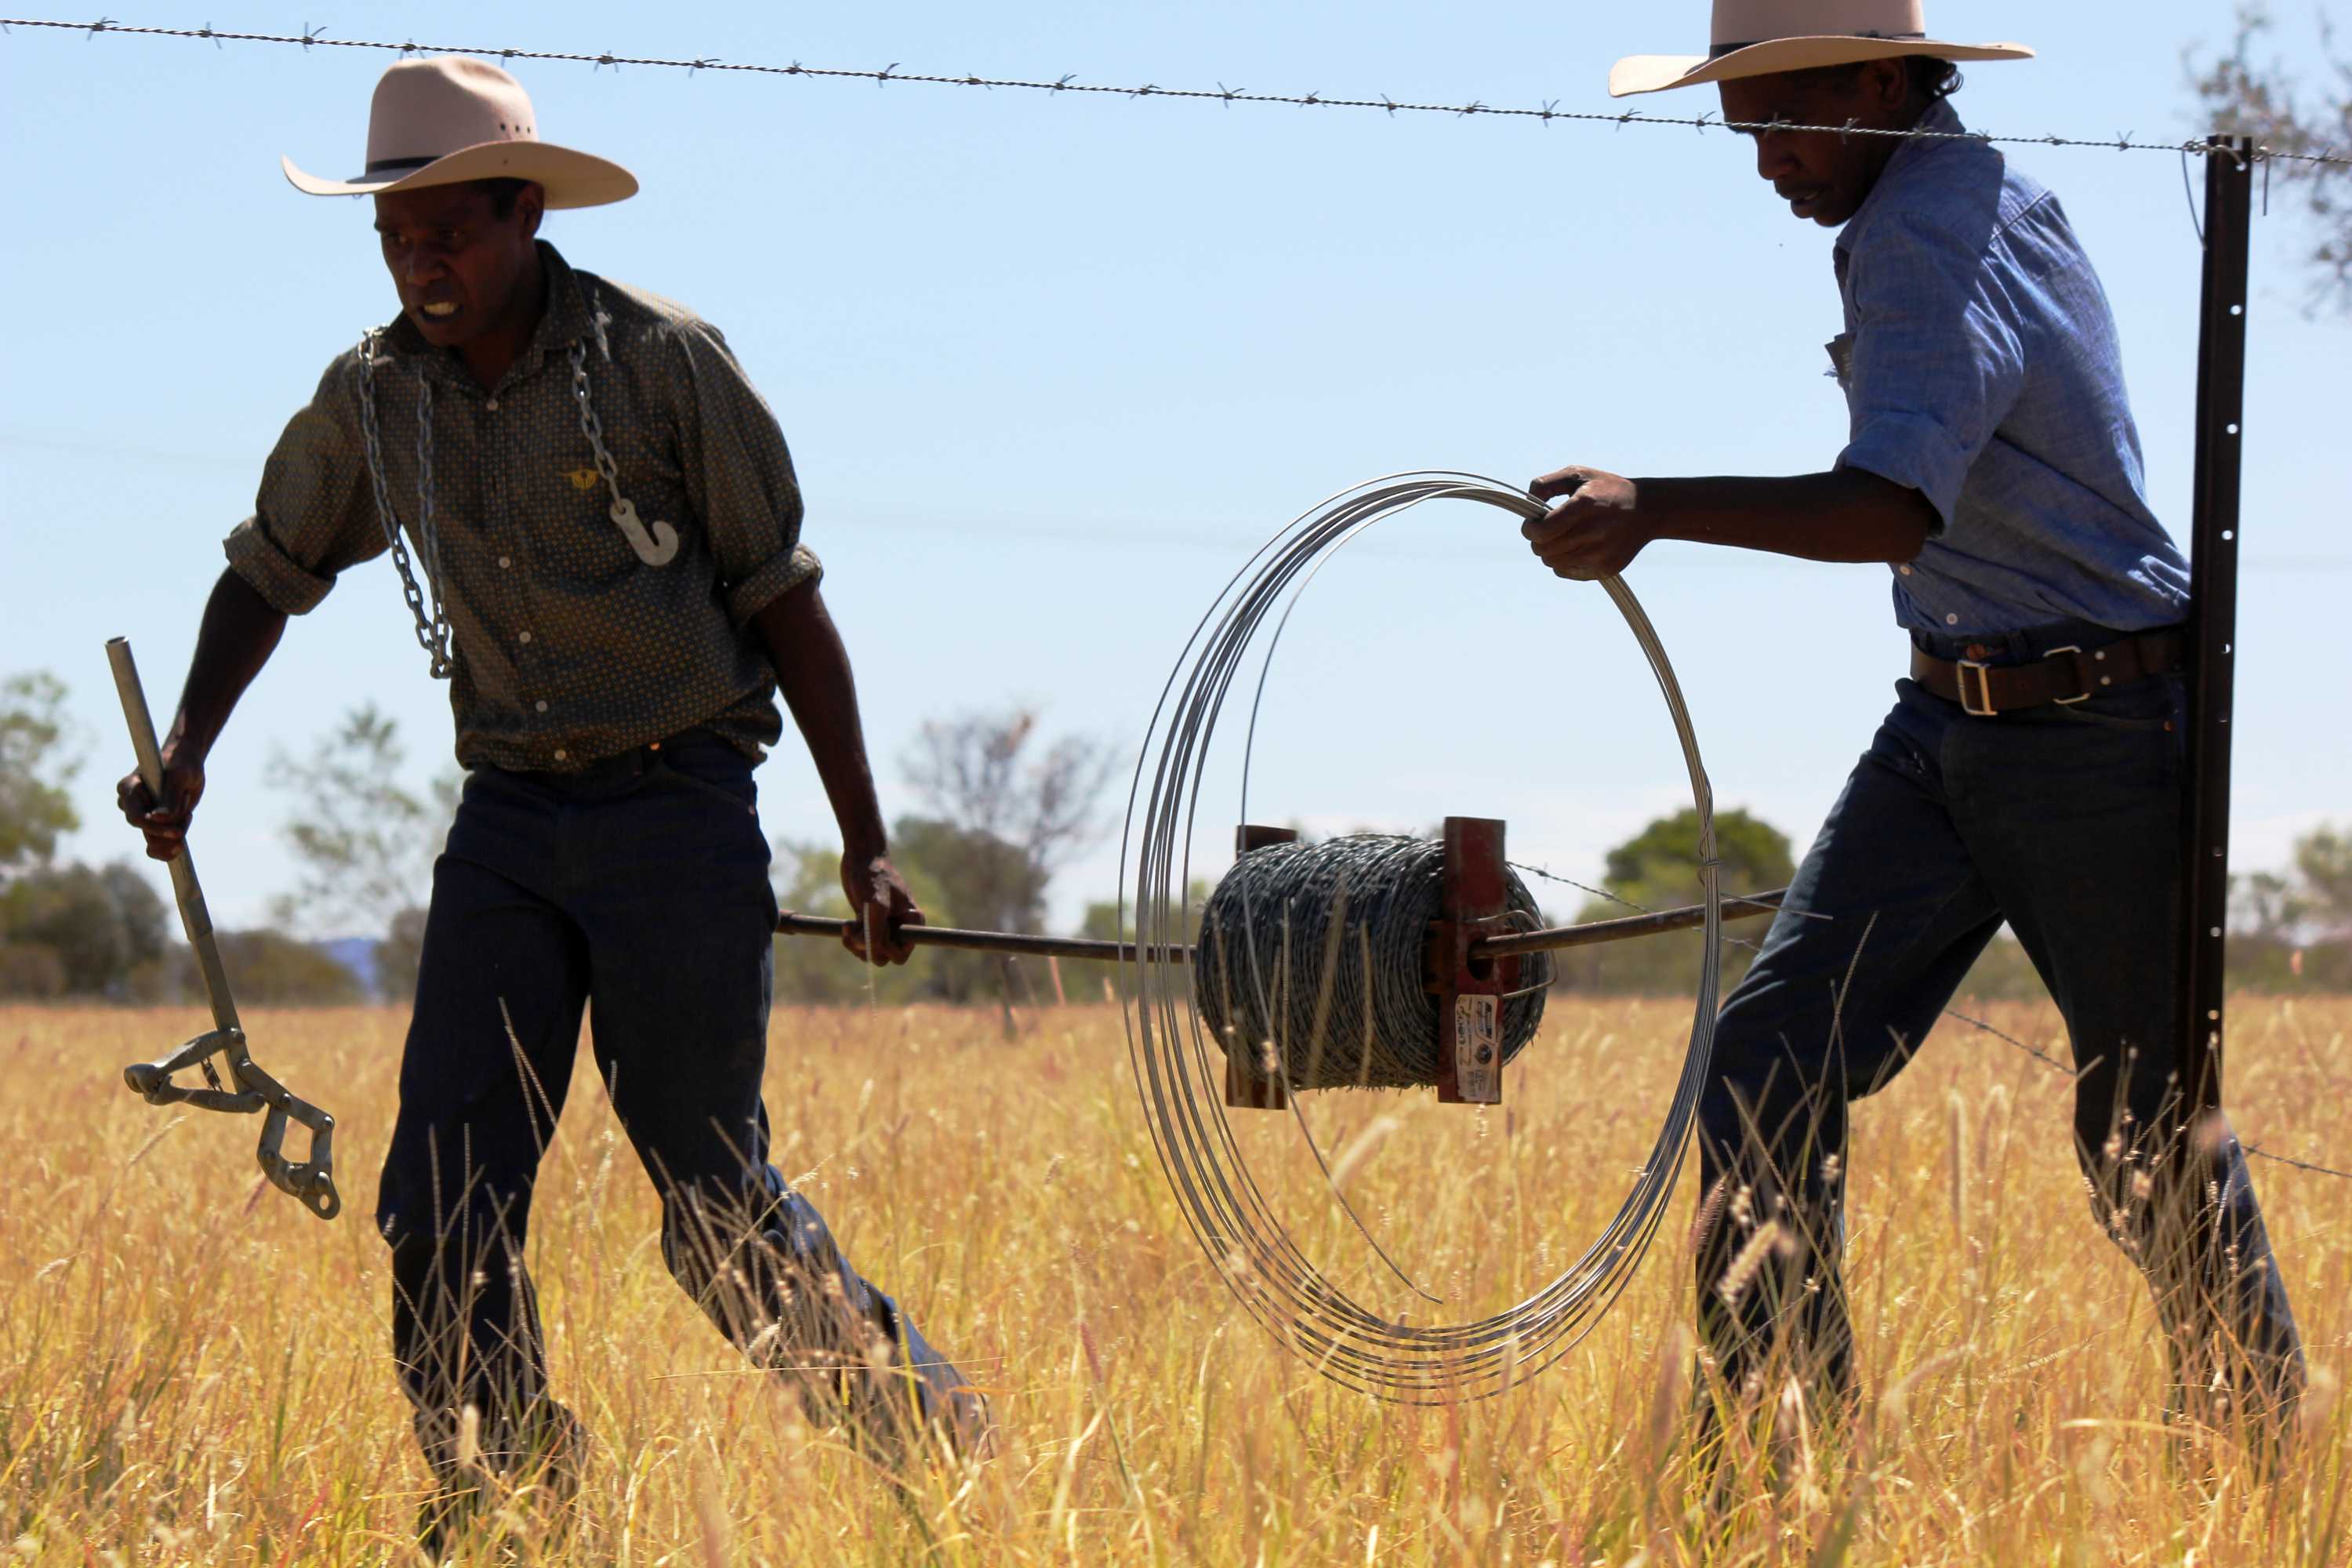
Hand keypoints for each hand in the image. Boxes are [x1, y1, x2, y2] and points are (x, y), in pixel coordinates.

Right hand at [117, 751, 205, 862]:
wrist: (188, 764)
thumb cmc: (181, 763)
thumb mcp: (179, 776)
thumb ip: (169, 797)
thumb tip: (157, 818)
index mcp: (128, 788)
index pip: (137, 817)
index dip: (155, 828)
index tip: (178, 832)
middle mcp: (131, 804)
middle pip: (146, 832)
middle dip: (171, 830)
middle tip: (188, 816)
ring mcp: (143, 815)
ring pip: (155, 841)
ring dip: (177, 833)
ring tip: (188, 814)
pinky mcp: (155, 823)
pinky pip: (158, 846)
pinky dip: (173, 845)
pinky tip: (183, 837)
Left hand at [840, 852, 922, 965]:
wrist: (861, 857)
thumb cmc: (874, 875)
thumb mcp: (876, 903)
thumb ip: (876, 931)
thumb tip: (873, 954)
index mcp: (911, 922)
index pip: (901, 955)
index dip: (886, 950)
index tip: (877, 930)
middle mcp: (899, 927)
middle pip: (884, 957)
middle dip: (868, 948)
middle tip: (858, 929)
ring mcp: (883, 926)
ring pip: (869, 953)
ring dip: (856, 945)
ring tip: (849, 927)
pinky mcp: (868, 924)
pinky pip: (860, 944)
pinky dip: (850, 940)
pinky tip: (846, 925)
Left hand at [1523, 465, 1650, 580]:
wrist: (1647, 510)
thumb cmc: (1606, 489)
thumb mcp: (1578, 474)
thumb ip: (1546, 484)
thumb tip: (1527, 504)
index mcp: (1585, 505)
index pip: (1542, 531)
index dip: (1529, 529)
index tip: (1532, 524)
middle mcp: (1593, 532)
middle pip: (1544, 549)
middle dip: (1538, 540)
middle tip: (1546, 531)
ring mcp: (1600, 554)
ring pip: (1552, 563)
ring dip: (1549, 551)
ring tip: (1561, 537)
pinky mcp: (1606, 569)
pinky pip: (1566, 572)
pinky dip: (1563, 562)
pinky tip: (1575, 547)